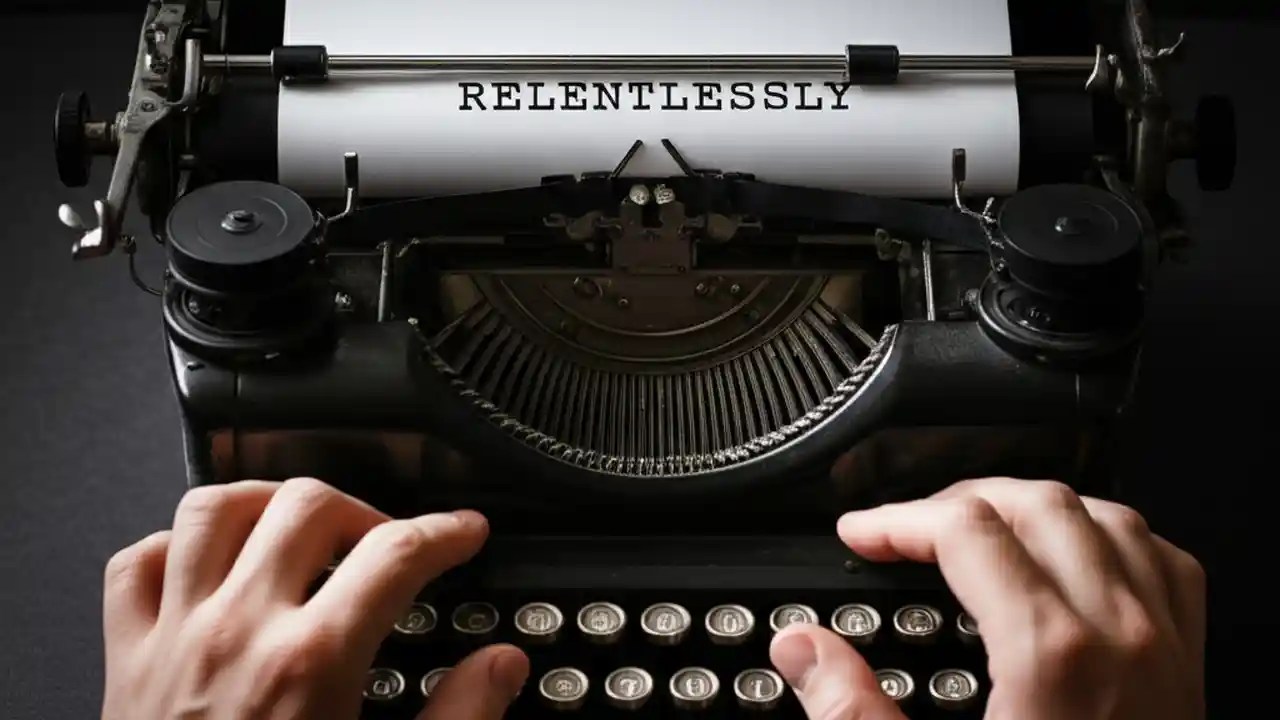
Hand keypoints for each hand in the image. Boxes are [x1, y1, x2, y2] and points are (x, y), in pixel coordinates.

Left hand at [101, 478, 527, 719]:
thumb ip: (457, 716)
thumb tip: (500, 667)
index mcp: (312, 662)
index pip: (396, 554)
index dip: (444, 531)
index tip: (462, 532)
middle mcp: (240, 630)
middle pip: (308, 505)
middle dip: (362, 509)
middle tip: (386, 542)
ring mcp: (175, 636)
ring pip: (214, 509)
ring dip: (266, 502)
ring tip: (300, 525)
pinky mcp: (127, 657)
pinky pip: (136, 562)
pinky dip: (174, 546)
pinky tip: (211, 563)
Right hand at [770, 478, 1204, 719]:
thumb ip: (853, 716)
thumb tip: (804, 651)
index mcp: (1051, 654)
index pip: (965, 529)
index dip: (897, 521)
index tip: (862, 537)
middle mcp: (1119, 634)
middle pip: (1037, 503)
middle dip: (959, 501)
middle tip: (908, 532)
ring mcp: (1164, 647)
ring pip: (1106, 518)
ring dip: (1035, 509)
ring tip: (982, 530)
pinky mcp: (1188, 669)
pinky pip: (1161, 563)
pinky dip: (1109, 539)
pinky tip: (1075, 560)